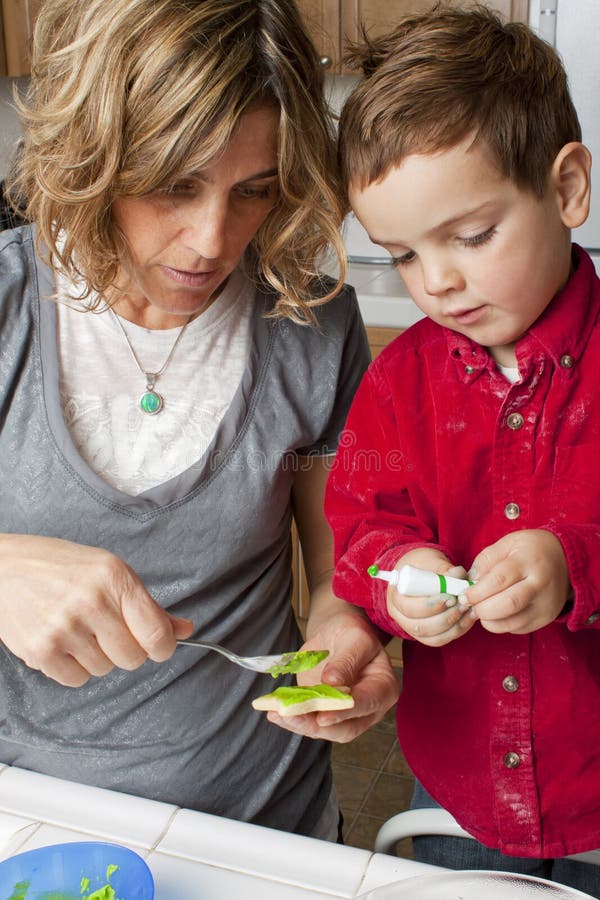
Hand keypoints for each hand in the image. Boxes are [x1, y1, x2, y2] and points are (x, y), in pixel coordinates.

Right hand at [0, 534, 193, 686]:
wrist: (3, 568)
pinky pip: (77, 679)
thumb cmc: (60, 567)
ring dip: (96, 656)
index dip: (163, 647)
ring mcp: (64, 627)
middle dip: (126, 650)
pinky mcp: (41, 650)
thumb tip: (186, 629)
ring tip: (77, 629)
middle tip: (106, 631)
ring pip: (105, 669)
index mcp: (114, 577)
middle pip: (133, 658)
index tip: (157, 646)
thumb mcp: (110, 572)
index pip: (156, 633)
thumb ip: (148, 605)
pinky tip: (61, 641)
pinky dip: (73, 667)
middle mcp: (91, 601)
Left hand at [265, 610, 399, 742]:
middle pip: (346, 727)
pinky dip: (294, 719)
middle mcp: (368, 708)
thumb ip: (347, 660)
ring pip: (325, 730)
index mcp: (384, 686)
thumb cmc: (351, 632)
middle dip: (317, 725)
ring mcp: (346, 715)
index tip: (323, 715)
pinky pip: (311, 722)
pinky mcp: (325, 713)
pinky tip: (275, 712)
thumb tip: (333, 683)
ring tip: (278, 713)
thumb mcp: (354, 637)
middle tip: (292, 716)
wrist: (337, 634)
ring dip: (301, 724)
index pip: (368, 703)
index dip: (345, 712)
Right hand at [384, 548, 474, 645]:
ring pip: (432, 636)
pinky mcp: (425, 635)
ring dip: (454, 624)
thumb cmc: (424, 564)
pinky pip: (441, 639)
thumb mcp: (430, 560)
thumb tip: (457, 575)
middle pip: (420, 626)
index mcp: (395, 596)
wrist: (423, 571)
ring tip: (467, 608)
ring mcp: (411, 628)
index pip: (409, 608)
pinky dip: (457, 630)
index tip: (451, 596)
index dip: (432, 605)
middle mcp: (399, 615)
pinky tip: (468, 616)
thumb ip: (443, 568)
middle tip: (463, 603)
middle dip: (446, 616)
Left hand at [461, 529, 569, 633]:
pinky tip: (497, 612)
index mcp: (528, 561)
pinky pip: (518, 628)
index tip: (463, 596)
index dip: (477, 591)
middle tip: (469, 606)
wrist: (564, 558)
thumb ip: (485, 561)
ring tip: (481, 610)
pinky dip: (501, 624)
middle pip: (508, 604)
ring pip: (513, 622)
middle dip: (482, 609)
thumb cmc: (530, 549)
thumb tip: (468, 582)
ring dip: (489, 620)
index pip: (499, 580)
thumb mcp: (507, 544)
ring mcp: (545, 604)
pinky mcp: (546, 618)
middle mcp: (540, 585)